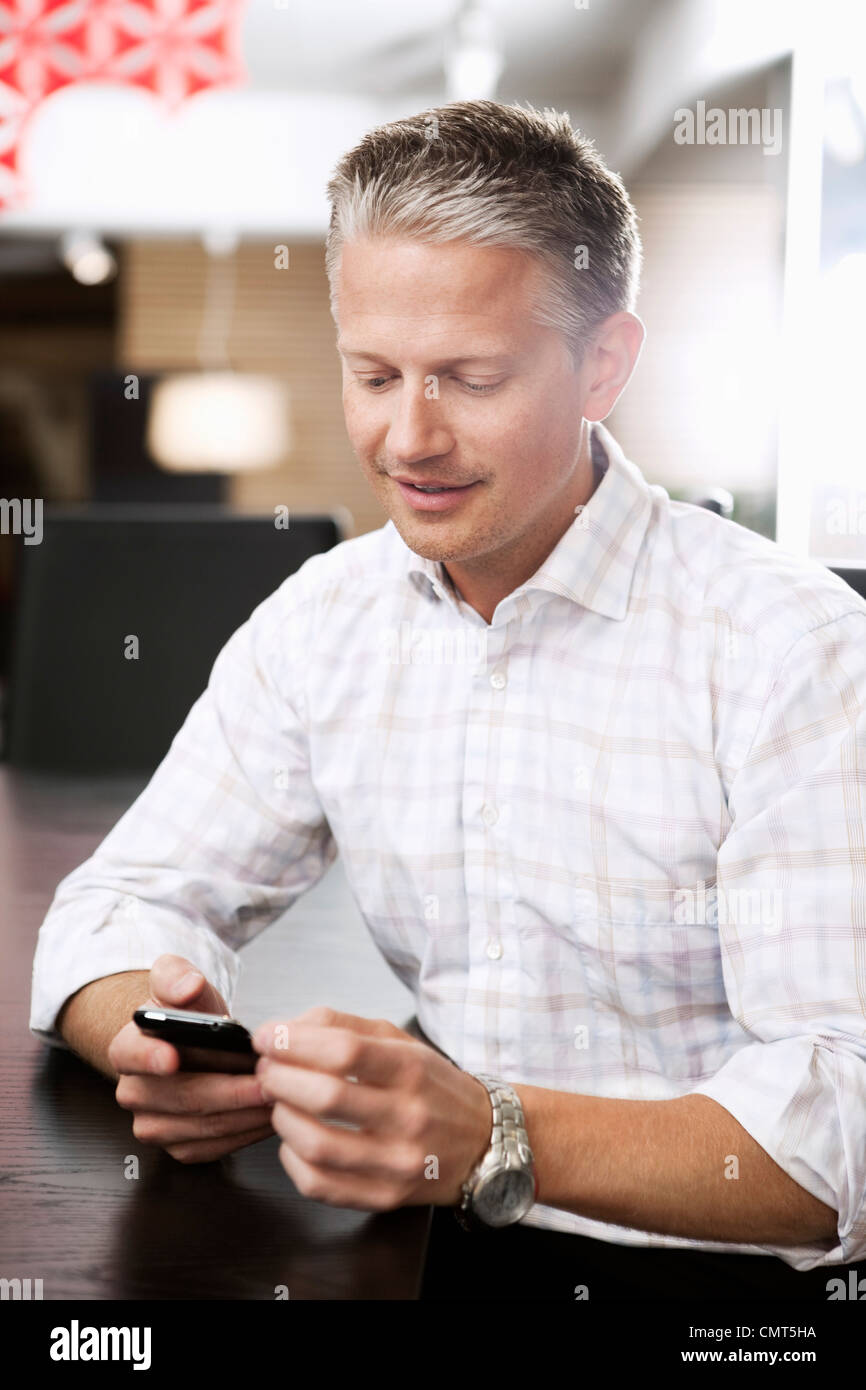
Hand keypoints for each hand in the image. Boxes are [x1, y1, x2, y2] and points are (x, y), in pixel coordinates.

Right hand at [109, 953, 273, 1163]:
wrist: (193, 1045)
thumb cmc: (189, 1015)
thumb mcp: (181, 982)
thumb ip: (177, 976)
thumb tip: (188, 987)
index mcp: (126, 1048)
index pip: (131, 1054)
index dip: (150, 1057)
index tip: (173, 1058)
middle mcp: (134, 1092)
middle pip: (183, 1097)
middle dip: (231, 1090)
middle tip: (268, 1080)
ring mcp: (154, 1125)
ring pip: (204, 1127)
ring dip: (245, 1114)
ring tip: (279, 1095)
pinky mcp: (179, 1146)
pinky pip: (215, 1147)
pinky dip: (246, 1133)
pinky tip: (269, 1114)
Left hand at [251, 1006, 491, 1210]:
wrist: (484, 1141)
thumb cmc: (434, 1087)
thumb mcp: (400, 1041)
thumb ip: (343, 1026)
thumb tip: (286, 1030)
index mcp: (412, 1069)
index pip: (344, 1050)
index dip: (294, 1041)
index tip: (267, 1036)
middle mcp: (409, 1116)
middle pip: (326, 1096)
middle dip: (279, 1077)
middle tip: (267, 1068)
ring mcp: (397, 1162)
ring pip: (317, 1144)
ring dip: (282, 1117)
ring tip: (280, 1102)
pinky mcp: (384, 1196)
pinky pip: (320, 1185)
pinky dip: (292, 1160)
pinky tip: (294, 1141)